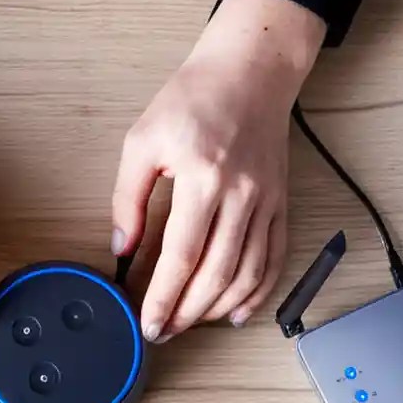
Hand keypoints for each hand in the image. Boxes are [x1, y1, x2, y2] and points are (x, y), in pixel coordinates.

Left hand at [111, 0, 326, 341]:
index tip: (147, 322)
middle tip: (163, 331)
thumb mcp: (142, 141)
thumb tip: (122, 249)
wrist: (250, 71)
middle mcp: (241, 195)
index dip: (163, 297)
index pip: (182, 256)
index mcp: (203, 178)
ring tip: (191, 323)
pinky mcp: (281, 202)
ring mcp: (267, 201)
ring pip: (247, 273)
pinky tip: (236, 312)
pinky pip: (274, 257)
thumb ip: (128, 199)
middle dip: (187, 312)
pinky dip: (258, 291)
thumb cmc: (192, 99)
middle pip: (216, 273)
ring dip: (218, 308)